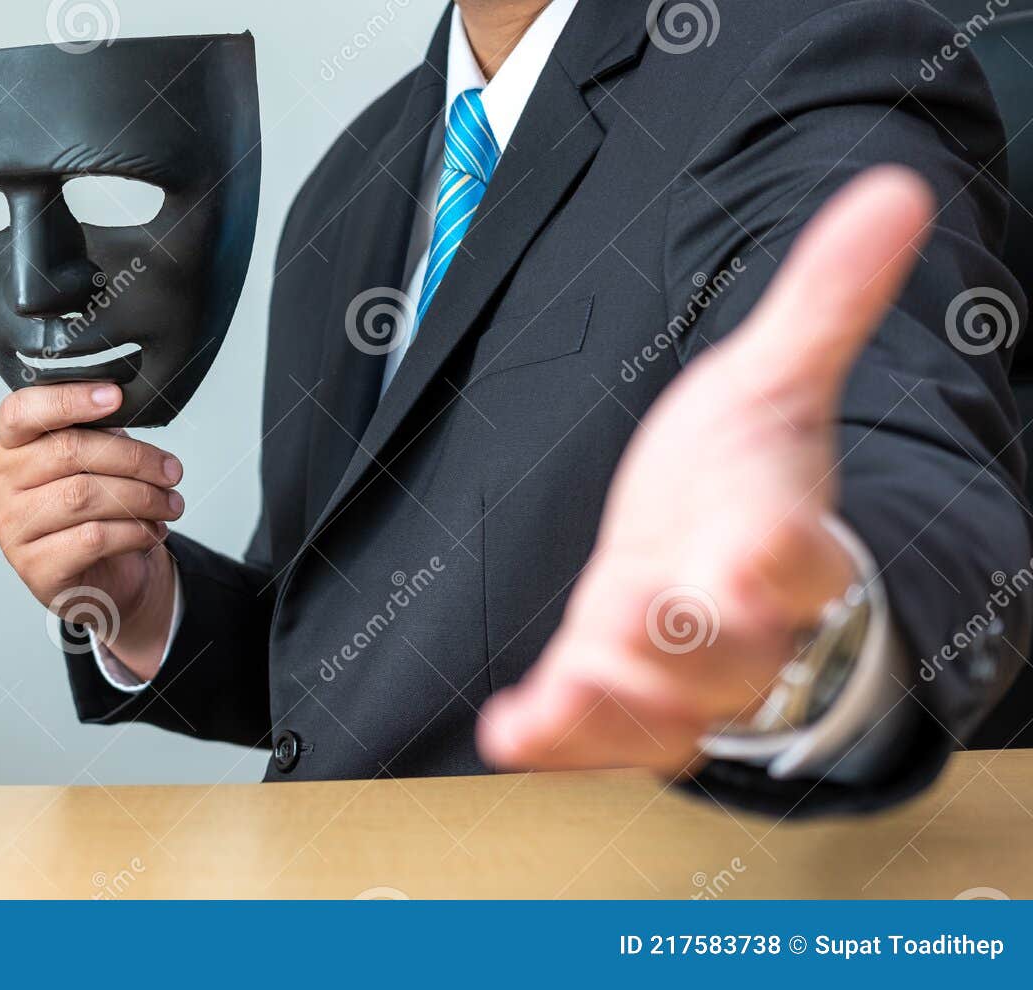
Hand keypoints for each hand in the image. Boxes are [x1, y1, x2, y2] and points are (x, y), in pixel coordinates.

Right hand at [0, 382, 182, 678]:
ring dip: (141, 497)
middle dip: (132, 458)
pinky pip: (92, 538)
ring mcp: (13, 527)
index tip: (115, 396)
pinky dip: (134, 531)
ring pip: (83, 496)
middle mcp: (2, 483)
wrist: (99, 580)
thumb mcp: (96, 464)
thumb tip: (130, 409)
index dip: (68, 399)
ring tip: (171, 504)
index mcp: (12, 446)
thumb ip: (99, 435)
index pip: (21, 412)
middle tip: (171, 470)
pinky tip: (152, 530)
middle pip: (67, 452)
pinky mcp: (34, 568)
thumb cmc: (94, 511)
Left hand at [476, 166, 934, 775]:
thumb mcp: (773, 377)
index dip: (787, 556)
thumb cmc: (744, 468)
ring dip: (616, 704)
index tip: (766, 539)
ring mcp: (674, 670)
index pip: (807, 560)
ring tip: (566, 692)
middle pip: (733, 653)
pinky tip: (510, 732)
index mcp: (786, 542)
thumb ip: (825, 299)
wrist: (711, 543)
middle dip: (690, 641)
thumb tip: (894, 190)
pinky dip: (556, 738)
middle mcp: (738, 622)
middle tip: (646, 612)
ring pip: (665, 712)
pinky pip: (596, 735)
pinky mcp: (614, 692)